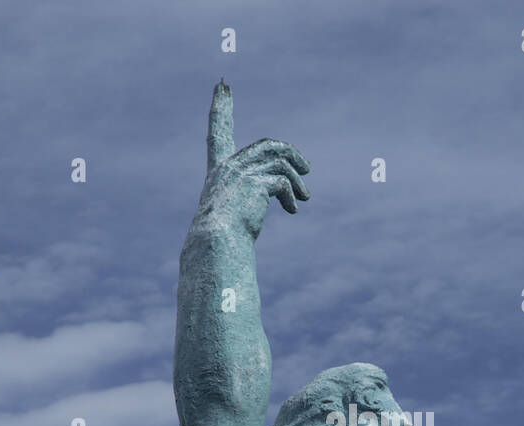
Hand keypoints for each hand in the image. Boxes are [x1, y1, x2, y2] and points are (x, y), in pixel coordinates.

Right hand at [195, 79, 310, 238]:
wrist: (216, 241)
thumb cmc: (224, 236)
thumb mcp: (235, 213)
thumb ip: (249, 199)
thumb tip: (280, 200)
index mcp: (218, 171)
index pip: (218, 132)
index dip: (221, 108)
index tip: (222, 86)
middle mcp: (228, 167)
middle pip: (266, 145)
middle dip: (290, 152)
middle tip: (307, 167)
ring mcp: (241, 172)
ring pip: (281, 163)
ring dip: (297, 179)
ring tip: (306, 196)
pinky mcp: (255, 182)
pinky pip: (283, 182)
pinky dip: (292, 196)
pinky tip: (294, 210)